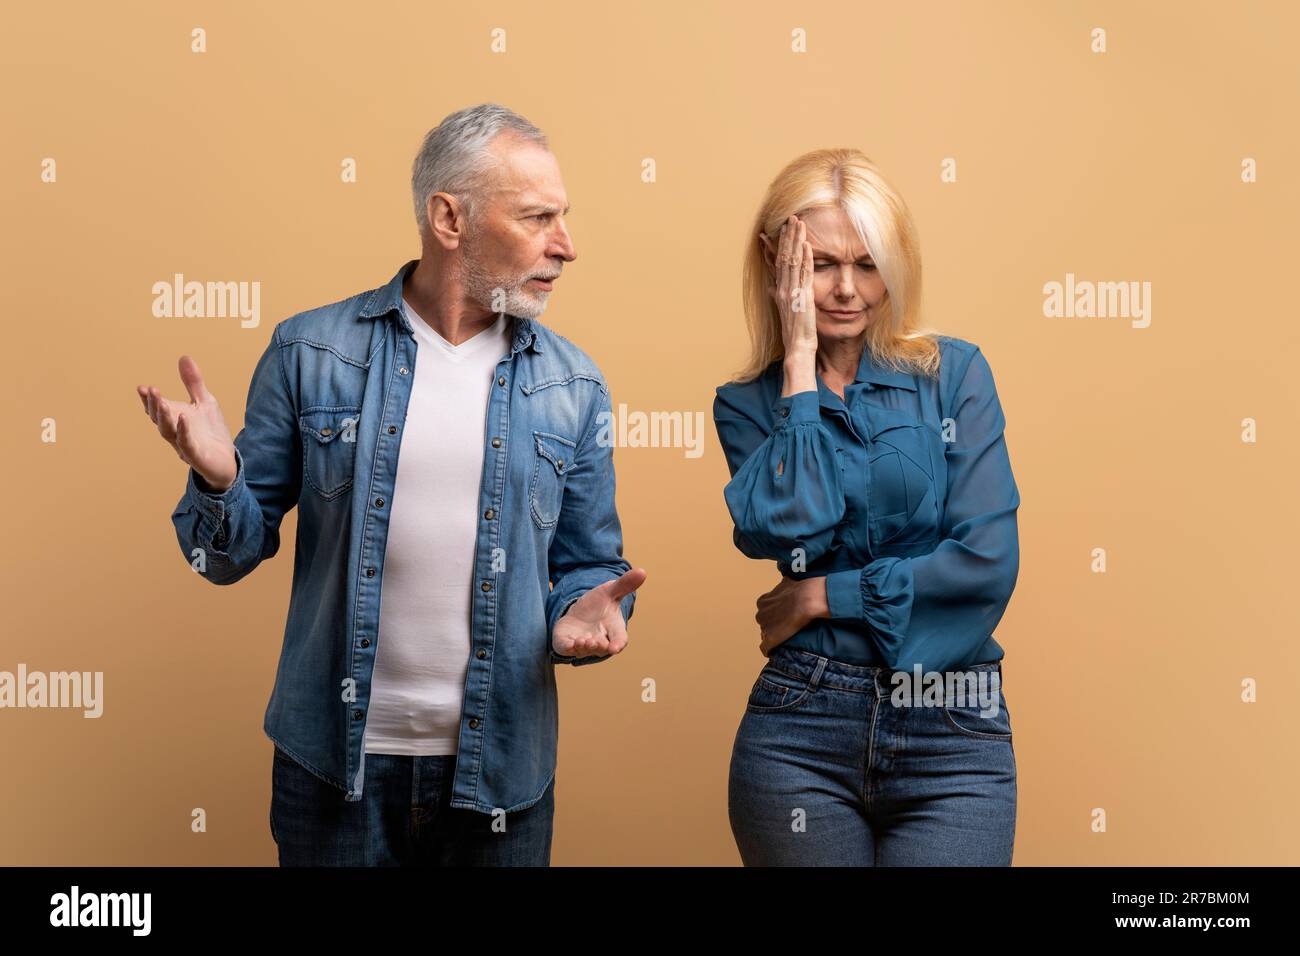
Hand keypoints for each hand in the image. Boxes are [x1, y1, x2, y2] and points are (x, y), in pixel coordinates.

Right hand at [137, 356, 237, 491]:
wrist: (227, 460)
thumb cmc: (211, 431)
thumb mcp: (205, 401)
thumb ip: (193, 383)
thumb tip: (184, 357)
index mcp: (174, 419)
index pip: (158, 408)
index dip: (149, 399)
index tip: (142, 387)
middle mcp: (175, 432)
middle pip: (159, 419)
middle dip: (154, 404)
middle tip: (150, 390)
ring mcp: (184, 445)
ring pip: (168, 432)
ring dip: (164, 416)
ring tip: (161, 402)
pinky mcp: (196, 456)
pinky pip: (186, 444)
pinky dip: (183, 431)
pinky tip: (183, 418)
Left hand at [552, 567, 647, 658]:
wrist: (579, 612)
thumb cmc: (599, 605)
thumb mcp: (610, 592)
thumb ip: (624, 584)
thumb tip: (642, 571)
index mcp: (613, 629)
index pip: (619, 639)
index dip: (618, 644)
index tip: (615, 648)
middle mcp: (600, 640)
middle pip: (602, 648)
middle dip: (599, 646)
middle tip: (594, 642)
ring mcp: (583, 644)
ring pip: (584, 651)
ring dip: (584, 647)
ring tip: (582, 641)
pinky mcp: (567, 644)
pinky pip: (567, 649)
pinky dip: (568, 648)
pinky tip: (569, 644)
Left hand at [755, 574, 828, 656]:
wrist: (807, 599)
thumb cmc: (800, 589)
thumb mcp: (787, 582)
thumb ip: (782, 586)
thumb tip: (786, 582)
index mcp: (763, 602)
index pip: (765, 611)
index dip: (774, 615)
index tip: (784, 618)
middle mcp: (760, 614)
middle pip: (765, 623)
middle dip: (774, 626)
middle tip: (788, 627)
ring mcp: (765, 627)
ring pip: (765, 635)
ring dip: (774, 637)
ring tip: (786, 639)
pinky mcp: (771, 639)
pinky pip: (765, 648)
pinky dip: (770, 650)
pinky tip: (775, 651)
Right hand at [759, 214, 817, 360]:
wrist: (797, 346)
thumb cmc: (794, 331)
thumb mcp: (784, 310)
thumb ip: (778, 296)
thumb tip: (771, 287)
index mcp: (780, 290)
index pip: (778, 262)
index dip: (779, 244)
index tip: (780, 229)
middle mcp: (783, 288)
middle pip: (784, 256)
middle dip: (788, 236)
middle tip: (792, 218)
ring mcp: (792, 292)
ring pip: (793, 261)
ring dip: (796, 241)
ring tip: (799, 224)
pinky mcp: (803, 297)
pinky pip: (804, 274)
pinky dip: (806, 258)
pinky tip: (807, 245)